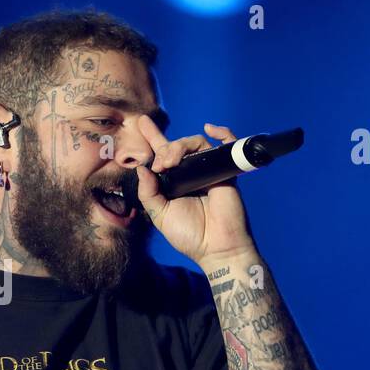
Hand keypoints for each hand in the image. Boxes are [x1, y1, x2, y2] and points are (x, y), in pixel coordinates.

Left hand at [133, 119, 257, 265]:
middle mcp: (189, 174)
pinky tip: (210, 128)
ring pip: (195, 143)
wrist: (215, 247)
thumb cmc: (188, 235)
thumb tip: (142, 169)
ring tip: (171, 162)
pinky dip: (222, 132)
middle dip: (165, 148)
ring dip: (180, 146)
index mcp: (173, 182)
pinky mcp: (225, 171)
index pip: (162, 156)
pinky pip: (227, 145)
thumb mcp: (160, 214)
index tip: (142, 122)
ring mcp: (208, 171)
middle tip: (161, 164)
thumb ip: (148, 193)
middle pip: (177, 146)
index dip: (152, 137)